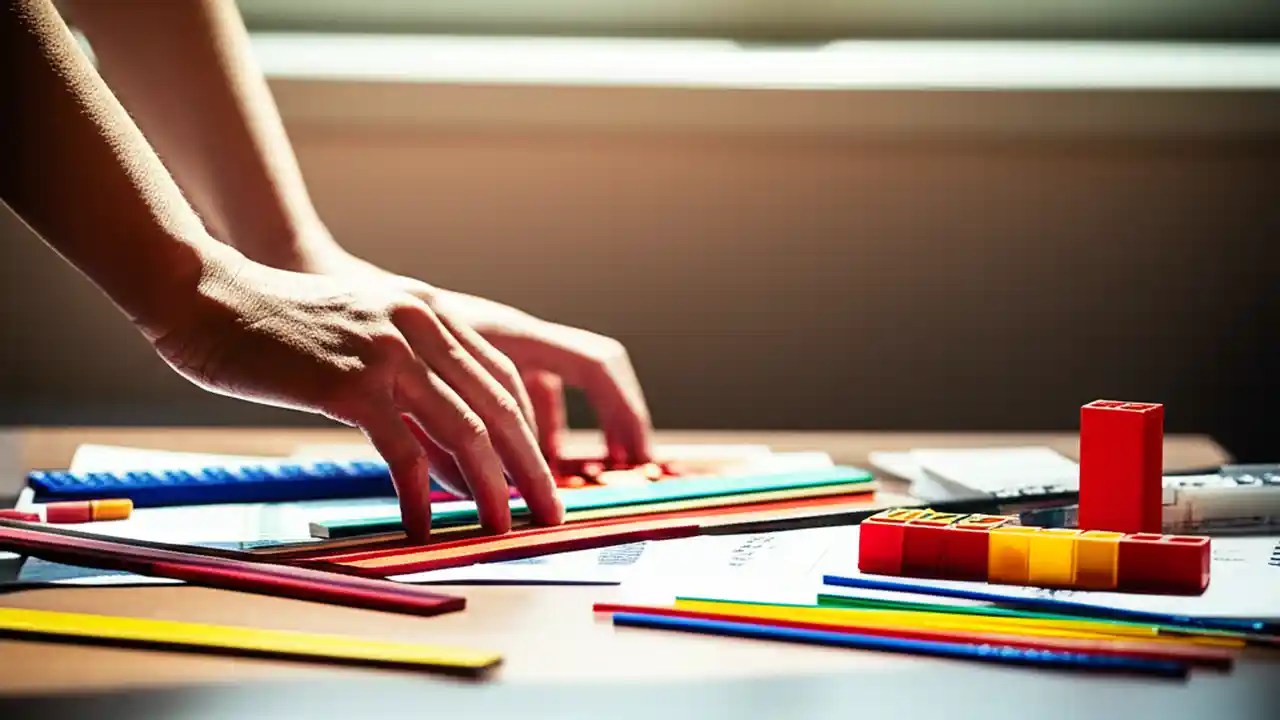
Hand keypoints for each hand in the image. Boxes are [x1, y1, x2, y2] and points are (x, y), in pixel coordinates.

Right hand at [151, 249, 563, 540]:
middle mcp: (421, 323)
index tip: (541, 474)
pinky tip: (424, 526)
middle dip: (532, 466)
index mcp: (429, 310)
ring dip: (492, 487)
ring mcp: (389, 351)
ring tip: (502, 528)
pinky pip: (404, 452)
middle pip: (500, 405)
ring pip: (466, 430)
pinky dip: (420, 495)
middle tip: (550, 512)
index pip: (503, 377)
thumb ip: (414, 396)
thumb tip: (460, 470)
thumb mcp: (365, 347)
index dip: (529, 431)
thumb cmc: (280, 332)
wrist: (208, 300)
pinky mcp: (352, 384)